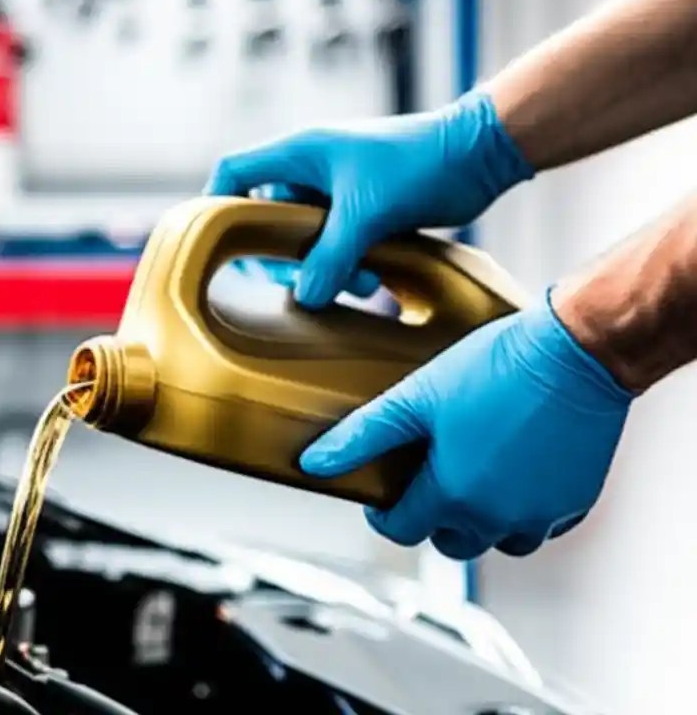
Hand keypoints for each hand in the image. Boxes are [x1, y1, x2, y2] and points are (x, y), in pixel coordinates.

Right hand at [204, 90, 533, 308]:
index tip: (216, 246)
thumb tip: (304, 298)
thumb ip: (330, 258)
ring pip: (305, 242)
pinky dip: (347, 268)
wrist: (481, 154)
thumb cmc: (421, 163)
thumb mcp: (367, 214)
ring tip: (362, 284)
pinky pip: (336, 248)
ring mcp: (337, 193)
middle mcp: (311, 171)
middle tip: (307, 283)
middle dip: (287, 259)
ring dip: (324, 269)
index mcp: (299, 153)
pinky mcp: (362, 212)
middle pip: (268, 222)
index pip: (234, 173)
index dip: (216, 206)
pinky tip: (372, 281)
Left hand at [298, 292, 632, 558]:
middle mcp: (498, 516)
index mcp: (453, 494)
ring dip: (481, 524)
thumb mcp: (416, 396)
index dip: (384, 515)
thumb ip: (364, 434)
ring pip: (501, 542)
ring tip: (472, 480)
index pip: (403, 531)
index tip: (382, 498)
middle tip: (428, 482)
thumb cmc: (498, 366)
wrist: (578, 350)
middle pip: (452, 543)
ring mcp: (542, 512)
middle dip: (433, 521)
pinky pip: (543, 526)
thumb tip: (314, 462)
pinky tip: (514, 475)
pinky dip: (524, 512)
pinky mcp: (577, 500)